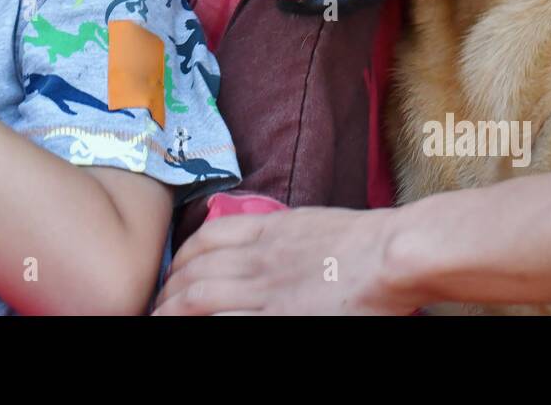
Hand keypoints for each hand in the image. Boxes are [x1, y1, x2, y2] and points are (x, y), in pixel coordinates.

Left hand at [152, 205, 419, 314]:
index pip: (207, 237)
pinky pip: (228, 318)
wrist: (393, 253)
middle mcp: (258, 257)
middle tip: (157, 303)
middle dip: (168, 288)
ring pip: (200, 297)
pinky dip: (205, 322)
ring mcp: (267, 288)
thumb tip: (265, 241)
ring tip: (160, 320)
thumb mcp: (313, 223)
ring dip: (173, 309)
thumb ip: (282, 233)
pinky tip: (195, 327)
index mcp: (269, 229)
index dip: (182, 255)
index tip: (173, 269)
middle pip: (194, 270)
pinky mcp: (280, 316)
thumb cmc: (368, 240)